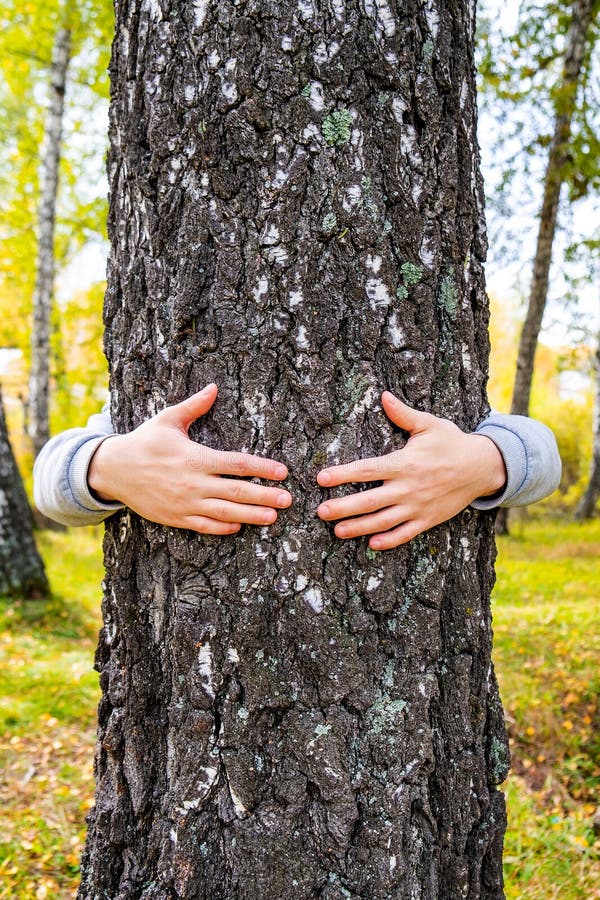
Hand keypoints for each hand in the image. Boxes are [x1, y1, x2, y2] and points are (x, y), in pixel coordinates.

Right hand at [88, 384, 291, 534]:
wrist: (112, 470)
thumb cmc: (144, 442)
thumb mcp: (167, 419)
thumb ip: (194, 406)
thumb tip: (214, 387)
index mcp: (196, 457)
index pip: (237, 464)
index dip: (263, 468)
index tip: (282, 472)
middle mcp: (194, 483)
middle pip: (238, 492)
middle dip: (265, 496)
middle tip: (288, 499)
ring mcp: (185, 503)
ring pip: (226, 512)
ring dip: (252, 515)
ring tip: (273, 516)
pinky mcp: (176, 517)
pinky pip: (205, 525)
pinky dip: (224, 527)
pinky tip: (240, 526)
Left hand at [316, 391, 505, 549]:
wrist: (483, 467)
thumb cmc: (452, 442)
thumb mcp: (429, 424)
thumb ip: (403, 414)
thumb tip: (384, 396)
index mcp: (404, 463)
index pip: (366, 470)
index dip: (342, 474)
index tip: (322, 478)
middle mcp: (408, 488)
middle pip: (369, 501)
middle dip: (343, 507)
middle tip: (320, 511)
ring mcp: (418, 506)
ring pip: (382, 521)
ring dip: (358, 527)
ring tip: (337, 531)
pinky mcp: (428, 519)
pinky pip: (405, 533)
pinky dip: (389, 540)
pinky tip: (372, 543)